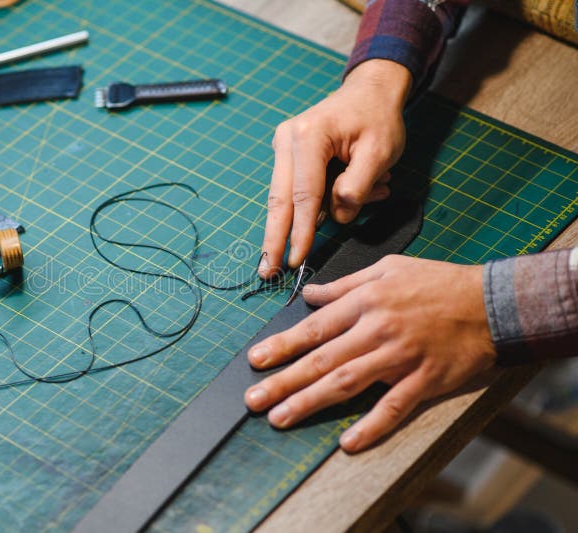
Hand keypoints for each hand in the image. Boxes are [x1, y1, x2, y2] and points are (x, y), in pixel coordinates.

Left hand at [244, 255, 496, 451]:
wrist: (492, 302)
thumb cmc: (438, 282)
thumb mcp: (388, 269)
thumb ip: (344, 284)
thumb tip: (309, 295)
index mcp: (366, 303)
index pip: (315, 328)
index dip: (282, 345)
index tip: (256, 360)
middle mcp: (377, 331)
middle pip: (322, 360)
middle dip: (283, 381)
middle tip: (253, 399)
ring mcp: (401, 358)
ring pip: (347, 383)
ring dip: (310, 402)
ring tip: (280, 418)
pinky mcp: (425, 380)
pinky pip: (395, 407)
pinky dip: (372, 426)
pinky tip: (348, 443)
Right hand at [259, 59, 412, 277]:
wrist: (370, 92)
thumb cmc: (378, 118)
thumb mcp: (380, 152)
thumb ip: (357, 187)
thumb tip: (336, 216)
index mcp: (309, 136)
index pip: (303, 194)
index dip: (300, 231)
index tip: (296, 260)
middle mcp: (287, 140)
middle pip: (279, 199)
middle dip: (274, 238)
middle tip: (266, 271)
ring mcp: (284, 147)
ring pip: (285, 198)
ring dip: (306, 220)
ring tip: (337, 221)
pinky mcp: (289, 157)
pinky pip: (297, 191)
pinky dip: (315, 206)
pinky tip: (346, 202)